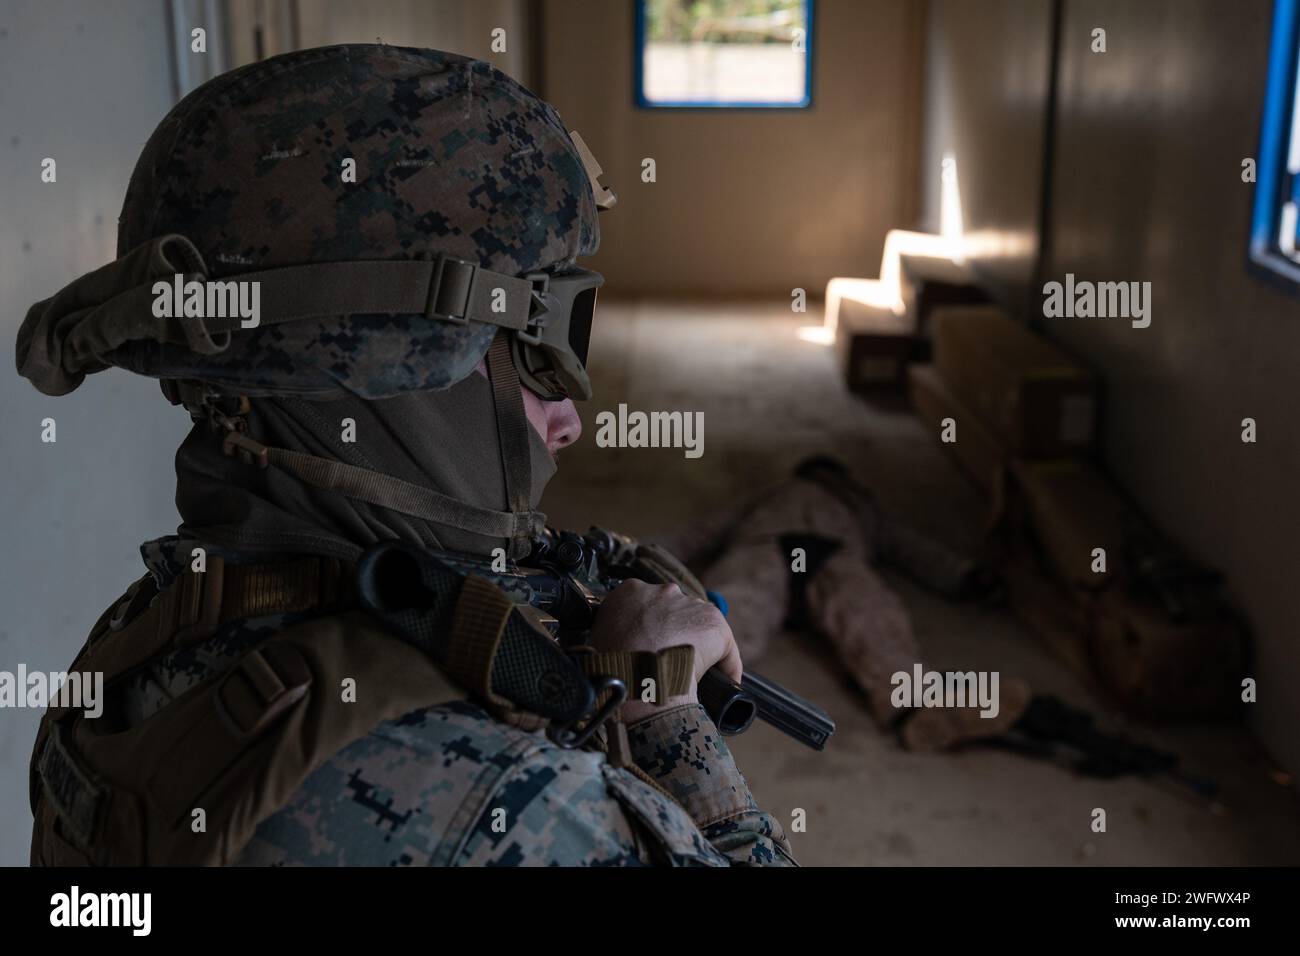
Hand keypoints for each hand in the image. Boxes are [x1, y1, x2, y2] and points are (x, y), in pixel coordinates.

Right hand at [588, 579, 741, 722]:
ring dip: (696, 647)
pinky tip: (722, 683)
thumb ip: (612, 633)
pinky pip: (724, 646)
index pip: (646, 605)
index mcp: (630, 591)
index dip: (649, 628)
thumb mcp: (598, 640)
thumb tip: (618, 650)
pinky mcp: (712, 623)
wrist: (633, 675)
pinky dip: (725, 665)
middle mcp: (662, 591)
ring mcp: (689, 604)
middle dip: (673, 634)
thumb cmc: (609, 664)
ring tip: (690, 674)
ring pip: (698, 627)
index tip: (650, 646)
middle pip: (675, 611)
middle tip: (668, 662)